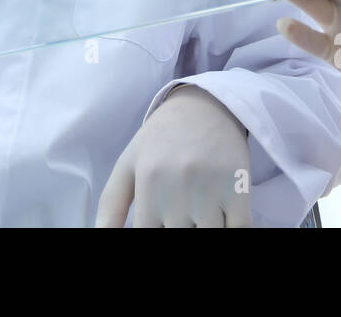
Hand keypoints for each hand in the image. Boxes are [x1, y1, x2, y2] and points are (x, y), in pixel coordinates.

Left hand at [96, 85, 251, 226]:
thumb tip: (100, 235)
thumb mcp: (128, 163)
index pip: (146, 235)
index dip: (154, 233)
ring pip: (209, 236)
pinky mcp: (239, 186)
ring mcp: (211, 187)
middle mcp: (179, 186)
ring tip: (199, 211)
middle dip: (180, 228)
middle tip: (180, 212)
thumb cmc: (162, 139)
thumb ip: (110, 204)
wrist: (206, 104)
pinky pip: (240, 229)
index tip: (161, 223)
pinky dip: (233, 229)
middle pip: (179, 237)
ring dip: (205, 228)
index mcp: (149, 182)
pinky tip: (223, 217)